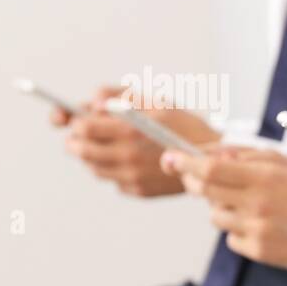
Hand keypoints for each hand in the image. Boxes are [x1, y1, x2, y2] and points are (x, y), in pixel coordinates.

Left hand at [61, 85, 219, 196]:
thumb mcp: (154, 99)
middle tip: (77, 136)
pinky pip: (112, 180)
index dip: (73, 121)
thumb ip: (118, 95)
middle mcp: (129, 156)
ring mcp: (133, 176)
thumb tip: (91, 103)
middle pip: (81, 150)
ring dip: (91, 156)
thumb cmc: (183, 124)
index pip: (83, 127)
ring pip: (93, 167)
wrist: (212, 158)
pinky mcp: (138, 190)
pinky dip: (112, 170)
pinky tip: (126, 161)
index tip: (75, 119)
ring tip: (101, 147)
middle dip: (75, 140)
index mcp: (131, 129)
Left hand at [164, 147, 286, 280]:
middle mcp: (257, 205)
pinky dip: (239, 230)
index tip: (169, 157)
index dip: (184, 163)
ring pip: (214, 216)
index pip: (208, 169)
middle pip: (204, 192)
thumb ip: (249, 157)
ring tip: (251, 205)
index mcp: (266, 178)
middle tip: (200, 177)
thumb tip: (210, 155)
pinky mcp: (259, 251)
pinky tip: (264, 226)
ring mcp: (257, 230)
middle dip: (195, 182)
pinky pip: (231, 238)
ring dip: (222, 208)